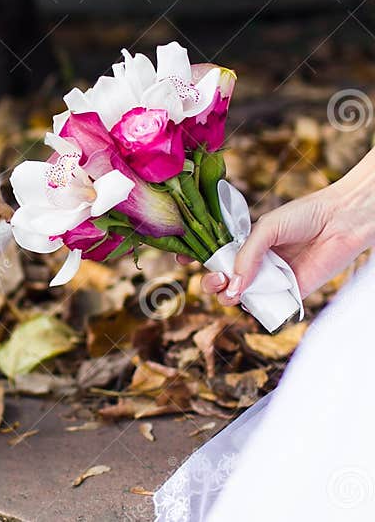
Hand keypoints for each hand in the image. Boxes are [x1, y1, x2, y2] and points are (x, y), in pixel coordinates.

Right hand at [177, 160, 374, 304]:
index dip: (195, 257)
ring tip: (231, 292)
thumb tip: (234, 286)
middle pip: (223, 279)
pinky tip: (250, 301)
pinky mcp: (292, 294)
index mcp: (245, 243)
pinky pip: (269, 307)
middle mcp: (255, 262)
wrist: (343, 221)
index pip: (214, 254)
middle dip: (211, 282)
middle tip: (216, 279)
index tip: (182, 259)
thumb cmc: (304, 216)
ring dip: (228, 297)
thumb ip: (246, 255)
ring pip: (241, 295)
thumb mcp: (266, 228)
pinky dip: (256, 309)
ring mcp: (271, 279)